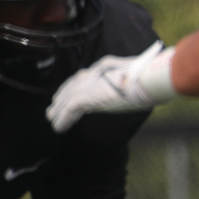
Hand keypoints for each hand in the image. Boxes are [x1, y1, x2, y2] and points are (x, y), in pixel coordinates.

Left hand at [46, 41, 175, 132]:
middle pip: (72, 86)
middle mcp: (93, 75)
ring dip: (58, 110)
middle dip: (62, 96)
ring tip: (51, 119)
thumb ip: (119, 77)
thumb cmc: (147, 78)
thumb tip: (119, 82)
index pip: (83, 78)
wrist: (147, 79)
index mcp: (104, 70)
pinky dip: (63, 119)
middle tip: (53, 108)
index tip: (67, 95)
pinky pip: (69, 110)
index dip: (73, 87)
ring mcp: (88, 85)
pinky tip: (57, 128)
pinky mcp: (86, 96)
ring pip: (67, 98)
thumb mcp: (131, 76)